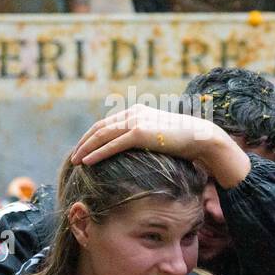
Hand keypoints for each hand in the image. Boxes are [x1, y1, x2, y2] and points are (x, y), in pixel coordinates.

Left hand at [70, 104, 248, 188]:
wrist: (200, 137)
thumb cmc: (184, 141)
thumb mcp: (160, 137)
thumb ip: (146, 139)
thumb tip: (138, 152)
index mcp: (137, 112)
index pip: (107, 123)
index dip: (92, 136)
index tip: (83, 149)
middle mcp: (134, 114)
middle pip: (100, 128)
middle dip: (84, 142)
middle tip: (74, 155)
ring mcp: (136, 122)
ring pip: (103, 135)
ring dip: (86, 148)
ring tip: (75, 160)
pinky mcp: (140, 133)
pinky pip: (112, 145)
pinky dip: (97, 153)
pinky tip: (87, 162)